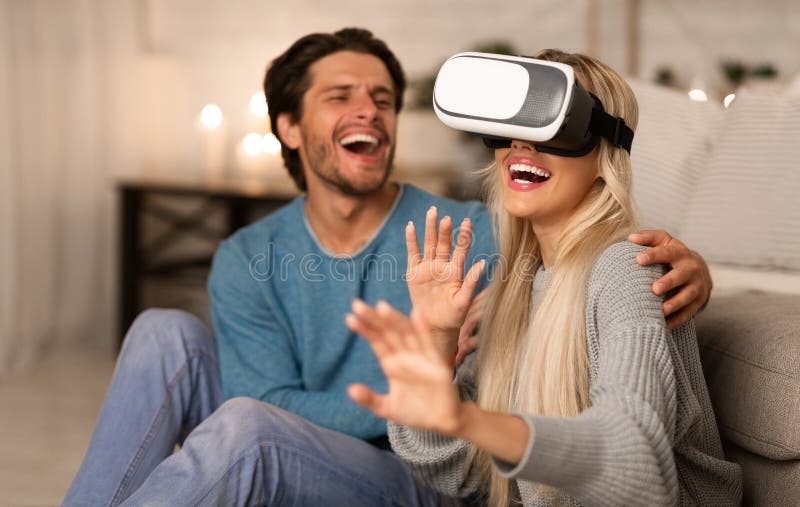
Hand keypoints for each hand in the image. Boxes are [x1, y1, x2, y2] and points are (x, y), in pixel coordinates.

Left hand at [345, 300, 463, 434]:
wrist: (443, 421)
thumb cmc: (415, 412)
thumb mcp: (387, 408)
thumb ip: (369, 399)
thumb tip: (350, 389)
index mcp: (391, 363)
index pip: (376, 341)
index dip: (365, 330)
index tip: (349, 318)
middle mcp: (404, 356)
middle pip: (387, 332)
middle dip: (373, 319)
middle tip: (357, 304)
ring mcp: (420, 357)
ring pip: (405, 333)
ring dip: (394, 320)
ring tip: (381, 307)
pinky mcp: (435, 362)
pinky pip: (428, 342)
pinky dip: (422, 328)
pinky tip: (416, 313)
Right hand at [406, 206, 485, 354]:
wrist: (434, 326)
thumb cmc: (453, 316)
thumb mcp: (463, 301)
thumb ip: (471, 282)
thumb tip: (482, 264)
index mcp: (456, 271)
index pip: (461, 249)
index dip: (464, 236)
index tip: (467, 222)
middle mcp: (442, 266)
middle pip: (443, 243)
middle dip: (444, 230)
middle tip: (446, 217)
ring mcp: (427, 268)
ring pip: (429, 244)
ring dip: (430, 228)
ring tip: (432, 212)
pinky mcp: (414, 273)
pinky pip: (413, 253)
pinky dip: (411, 240)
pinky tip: (411, 227)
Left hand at [628, 230, 712, 328]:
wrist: (698, 269)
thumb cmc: (671, 255)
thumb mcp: (663, 242)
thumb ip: (648, 238)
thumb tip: (631, 238)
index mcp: (679, 252)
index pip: (666, 252)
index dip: (653, 255)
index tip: (638, 259)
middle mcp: (691, 268)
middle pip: (681, 275)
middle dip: (669, 282)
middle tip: (655, 289)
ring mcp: (697, 285)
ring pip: (688, 295)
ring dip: (676, 303)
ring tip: (662, 310)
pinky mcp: (699, 301)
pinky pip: (690, 312)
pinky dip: (679, 319)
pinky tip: (666, 325)